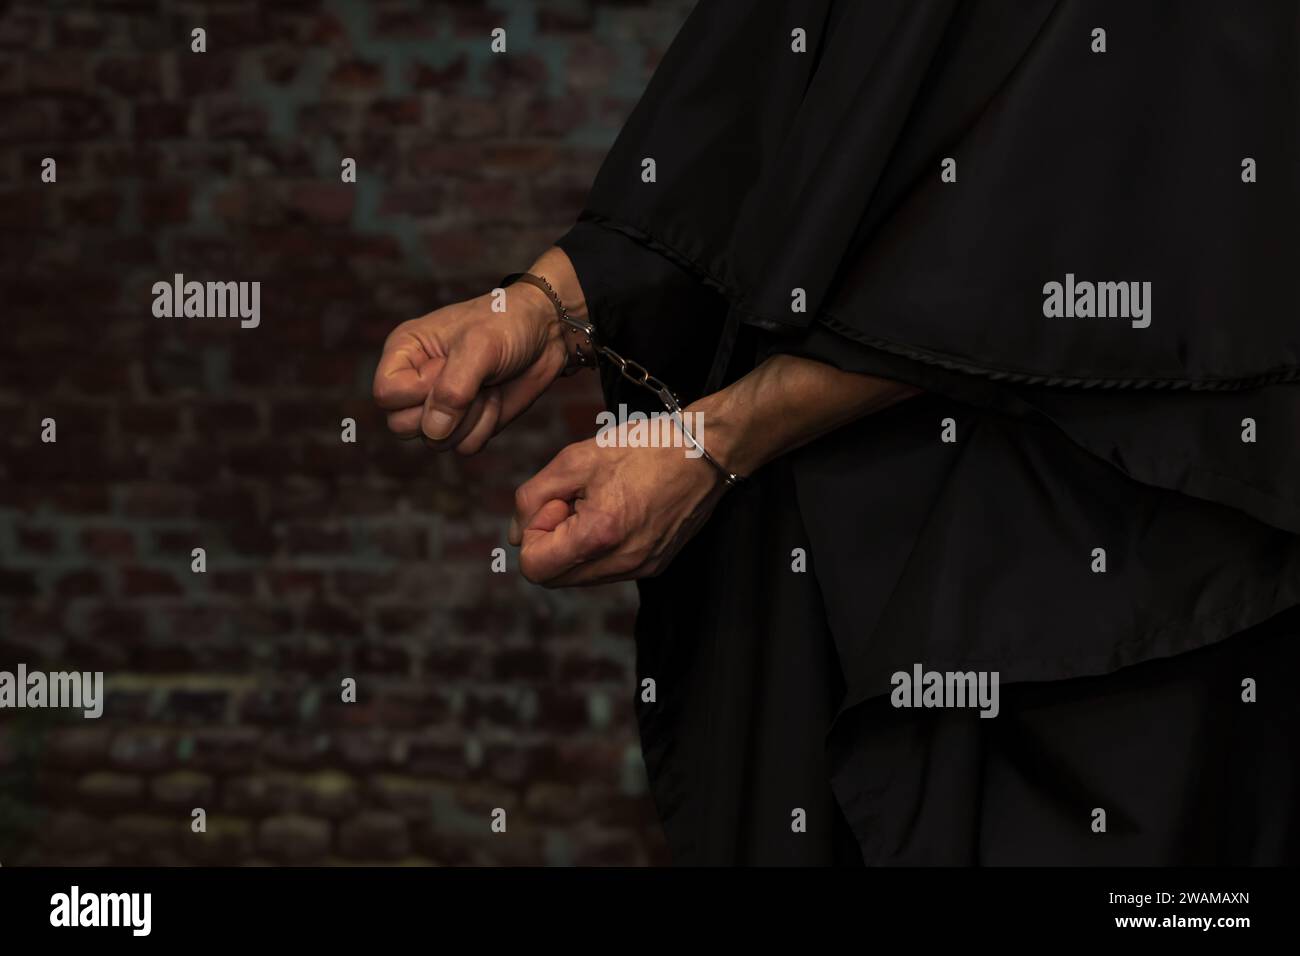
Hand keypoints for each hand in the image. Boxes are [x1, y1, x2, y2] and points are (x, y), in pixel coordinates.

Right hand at [372, 248, 581, 453]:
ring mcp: (440, 406)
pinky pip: (464, 447)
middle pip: (402, 425)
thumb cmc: (507, 323)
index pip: (387, 394)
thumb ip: (453, 388)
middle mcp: (415, 382)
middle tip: (472, 381)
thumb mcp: (479, 345)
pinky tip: (495, 399)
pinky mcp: (466, 423)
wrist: (546, 333)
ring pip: (434, 441)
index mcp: (404, 352)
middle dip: (445, 411)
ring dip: (470, 419)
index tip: (448, 366)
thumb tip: (432, 431)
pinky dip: (485, 428)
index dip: (418, 391)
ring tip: (487, 386)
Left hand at [508, 433, 729, 586]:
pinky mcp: (654, 566)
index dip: (534, 532)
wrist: (704, 452)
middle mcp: (621, 563)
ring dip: (575, 542)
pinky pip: (605, 569)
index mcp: (599, 535)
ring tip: (600, 504)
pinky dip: (599, 546)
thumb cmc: (642, 448)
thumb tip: (516, 535)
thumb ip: (532, 498)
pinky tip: (619, 512)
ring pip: (578, 575)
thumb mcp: (574, 459)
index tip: (558, 501)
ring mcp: (640, 568)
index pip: (533, 568)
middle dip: (552, 539)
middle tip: (576, 500)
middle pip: (554, 576)